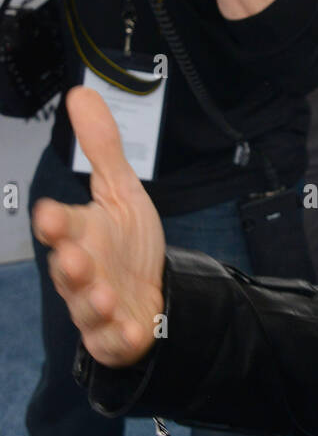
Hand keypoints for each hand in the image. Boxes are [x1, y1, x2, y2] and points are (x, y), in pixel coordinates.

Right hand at [32, 87, 165, 368]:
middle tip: (74, 257)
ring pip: (87, 306)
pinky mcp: (115, 335)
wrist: (150, 297)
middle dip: (71, 264)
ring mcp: (96, 306)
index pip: (61, 226)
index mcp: (80, 235)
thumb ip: (101, 148)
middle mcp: (83, 271)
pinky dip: (120, 338)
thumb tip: (81, 94)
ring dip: (94, 302)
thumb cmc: (126, 246)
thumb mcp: (121, 191)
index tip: (49, 214)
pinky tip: (129, 331)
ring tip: (106, 296)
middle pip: (69, 268)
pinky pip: (114, 340)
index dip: (55, 222)